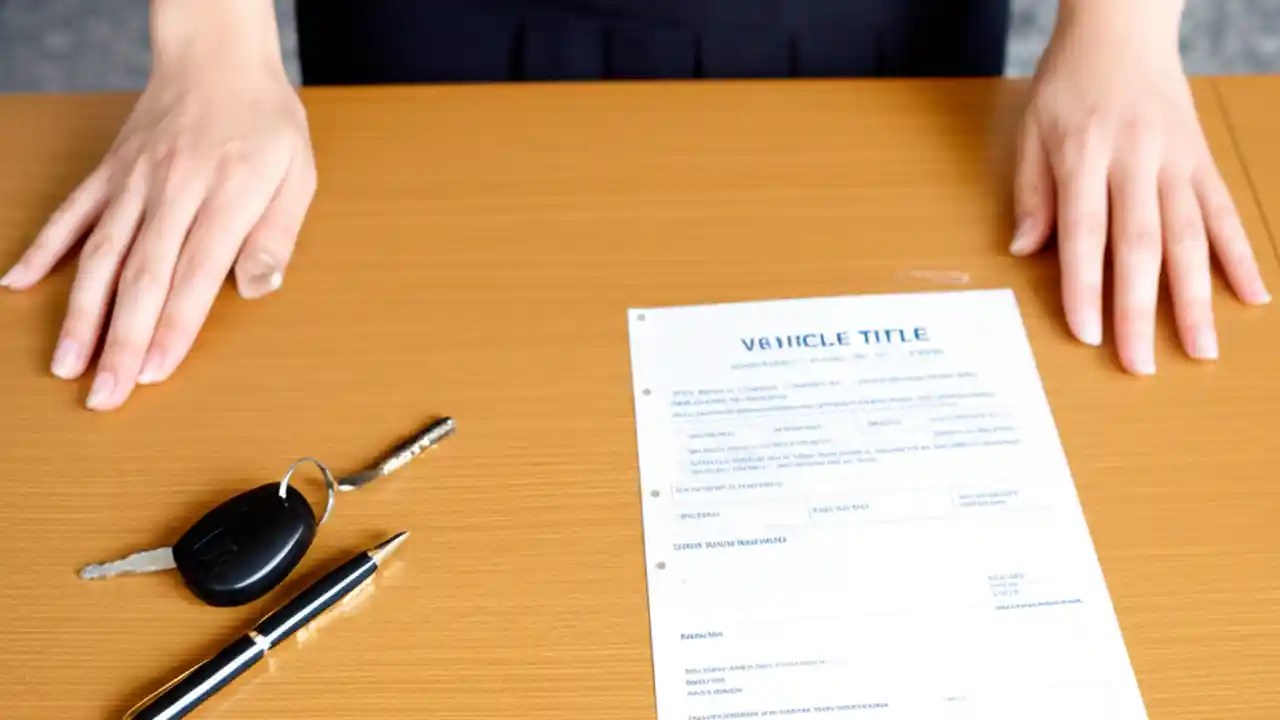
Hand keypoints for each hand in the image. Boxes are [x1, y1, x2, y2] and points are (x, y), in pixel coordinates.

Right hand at [0, 22, 314, 409]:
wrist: (217, 56)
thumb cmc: (265, 122)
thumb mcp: (297, 175)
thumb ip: (277, 234)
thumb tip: (260, 288)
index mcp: (228, 195)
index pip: (197, 274)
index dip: (174, 327)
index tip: (155, 373)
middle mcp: (174, 190)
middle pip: (143, 276)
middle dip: (122, 341)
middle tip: (105, 394)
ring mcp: (134, 181)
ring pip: (101, 255)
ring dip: (81, 313)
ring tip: (66, 363)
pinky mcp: (109, 172)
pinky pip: (71, 214)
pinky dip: (43, 249)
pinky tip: (18, 285)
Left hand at [1011, 6, 1269, 373]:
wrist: (1122, 28)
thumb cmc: (1069, 82)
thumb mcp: (1031, 130)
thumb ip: (1031, 193)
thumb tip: (1026, 252)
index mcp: (1084, 154)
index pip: (1085, 234)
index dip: (1086, 288)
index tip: (1086, 334)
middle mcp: (1136, 159)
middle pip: (1140, 245)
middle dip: (1140, 310)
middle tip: (1140, 364)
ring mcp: (1176, 161)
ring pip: (1190, 237)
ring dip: (1196, 297)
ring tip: (1202, 348)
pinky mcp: (1202, 160)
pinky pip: (1224, 213)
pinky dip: (1240, 255)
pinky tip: (1252, 295)